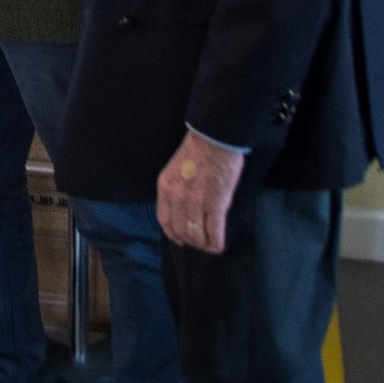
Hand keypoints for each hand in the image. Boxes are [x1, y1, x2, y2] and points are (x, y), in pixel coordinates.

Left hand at [156, 130, 244, 253]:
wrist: (214, 138)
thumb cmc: (198, 150)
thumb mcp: (175, 169)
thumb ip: (176, 189)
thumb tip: (183, 208)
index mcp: (165, 187)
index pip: (164, 220)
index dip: (173, 234)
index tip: (180, 240)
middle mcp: (176, 198)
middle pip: (180, 231)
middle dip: (191, 241)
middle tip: (200, 243)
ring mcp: (195, 202)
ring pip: (196, 235)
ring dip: (204, 244)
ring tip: (210, 244)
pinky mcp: (215, 204)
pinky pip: (214, 233)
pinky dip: (216, 242)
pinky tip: (219, 245)